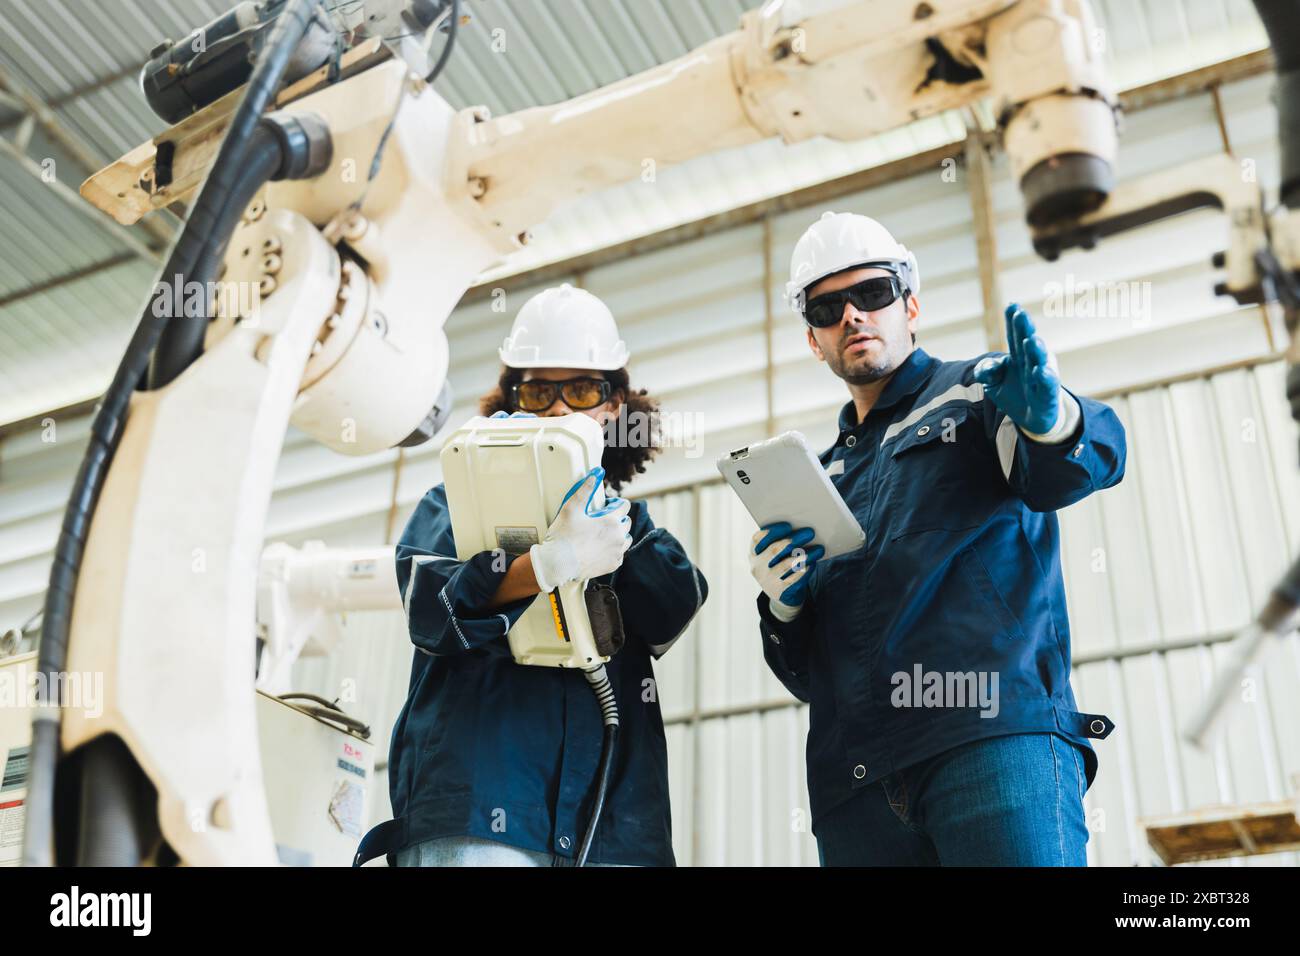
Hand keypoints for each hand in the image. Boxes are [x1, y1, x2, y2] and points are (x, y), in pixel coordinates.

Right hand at [530, 467, 631, 591]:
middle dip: (616, 519)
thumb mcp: (571, 508)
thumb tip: (595, 476)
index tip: (605, 506)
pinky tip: (600, 548)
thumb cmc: (563, 537)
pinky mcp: (613, 564)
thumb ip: (585, 490)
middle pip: (626, 522)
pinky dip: (613, 550)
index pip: (624, 505)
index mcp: (612, 521)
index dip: (614, 503)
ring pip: (625, 539)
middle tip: (600, 521)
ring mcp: (617, 552)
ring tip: (601, 535)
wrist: (558, 564)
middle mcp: (619, 537)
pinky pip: (619, 554)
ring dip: (617, 534)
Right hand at [749, 522, 824, 620]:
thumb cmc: (781, 567)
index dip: (772, 531)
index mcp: (754, 554)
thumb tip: (800, 529)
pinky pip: (794, 578)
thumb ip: (781, 544)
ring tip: (818, 549)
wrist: (782, 595)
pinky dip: (804, 569)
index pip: (757, 539)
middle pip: (774, 550)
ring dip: (804, 555)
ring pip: (787, 564)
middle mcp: (757, 567)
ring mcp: (767, 580)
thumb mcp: (775, 556)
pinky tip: (813, 563)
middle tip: (810, 532)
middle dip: (793, 539)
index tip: (788, 525)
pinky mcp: (779, 591)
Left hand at [974, 303, 1061, 434]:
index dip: (1013, 321)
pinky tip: (1040, 370)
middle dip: (1024, 328)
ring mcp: (1041, 378)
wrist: (1033, 419)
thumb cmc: (1014, 395)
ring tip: (1030, 339)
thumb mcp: (992, 384)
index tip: (1011, 305)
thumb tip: (988, 365)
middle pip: (1026, 343)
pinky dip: (1045, 377)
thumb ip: (986, 372)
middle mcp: (1032, 362)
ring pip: (1039, 361)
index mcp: (1018, 356)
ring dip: (1035, 350)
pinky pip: (1047, 385)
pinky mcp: (1048, 395)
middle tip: (1020, 314)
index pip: (1014, 336)